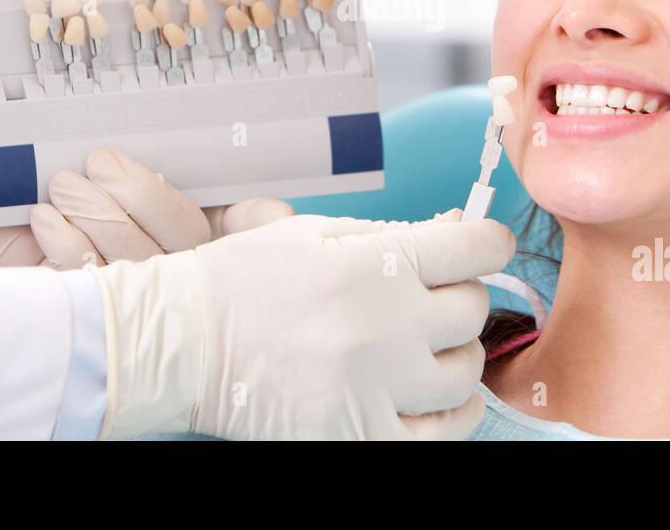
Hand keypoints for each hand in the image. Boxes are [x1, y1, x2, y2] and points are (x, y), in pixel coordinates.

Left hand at [0, 62, 288, 266]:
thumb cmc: (29, 123)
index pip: (243, 226)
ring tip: (61, 184)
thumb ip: (156, 130)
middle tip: (99, 163)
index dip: (265, 226)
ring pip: (139, 268)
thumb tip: (220, 133)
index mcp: (177, 200)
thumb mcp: (97, 119)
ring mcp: (116, 282)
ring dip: (100, 218)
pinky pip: (88, 289)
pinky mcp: (67, 303)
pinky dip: (67, 248)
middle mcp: (155, 247)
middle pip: (189, 247)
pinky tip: (42, 217)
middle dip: (146, 201)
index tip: (270, 210)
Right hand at [94, 208, 516, 439]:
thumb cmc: (245, 280)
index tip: (479, 249)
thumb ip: (393, 234)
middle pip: (473, 310)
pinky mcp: (361, 436)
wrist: (183, 344)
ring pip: (466, 372)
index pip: (479, 248)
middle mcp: (384, 326)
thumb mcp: (317, 233)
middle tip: (428, 296)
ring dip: (453, 354)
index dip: (485, 243)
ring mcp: (376, 387)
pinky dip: (450, 412)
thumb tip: (457, 234)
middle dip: (458, 296)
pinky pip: (442, 432)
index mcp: (374, 264)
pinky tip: (432, 394)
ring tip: (421, 347)